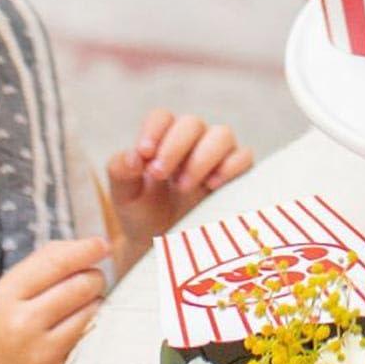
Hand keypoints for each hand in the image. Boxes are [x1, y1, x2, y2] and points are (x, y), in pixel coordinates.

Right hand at [0, 237, 110, 363]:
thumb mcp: (0, 297)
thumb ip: (39, 267)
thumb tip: (83, 246)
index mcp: (3, 298)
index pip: (55, 263)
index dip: (85, 249)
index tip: (101, 244)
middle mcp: (22, 324)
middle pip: (81, 284)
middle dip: (93, 275)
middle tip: (89, 279)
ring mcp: (43, 352)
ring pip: (93, 309)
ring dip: (95, 302)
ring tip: (80, 306)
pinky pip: (92, 337)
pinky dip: (93, 327)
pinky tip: (80, 328)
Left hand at [106, 111, 252, 242]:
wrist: (164, 246)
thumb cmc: (143, 214)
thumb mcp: (124, 196)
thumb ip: (121, 171)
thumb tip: (135, 157)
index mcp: (163, 139)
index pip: (162, 117)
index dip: (153, 130)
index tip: (144, 154)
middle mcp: (193, 141)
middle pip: (192, 123)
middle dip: (174, 146)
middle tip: (158, 173)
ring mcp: (218, 156)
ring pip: (222, 134)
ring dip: (201, 157)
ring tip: (183, 185)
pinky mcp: (237, 174)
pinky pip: (243, 157)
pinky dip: (229, 166)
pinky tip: (211, 186)